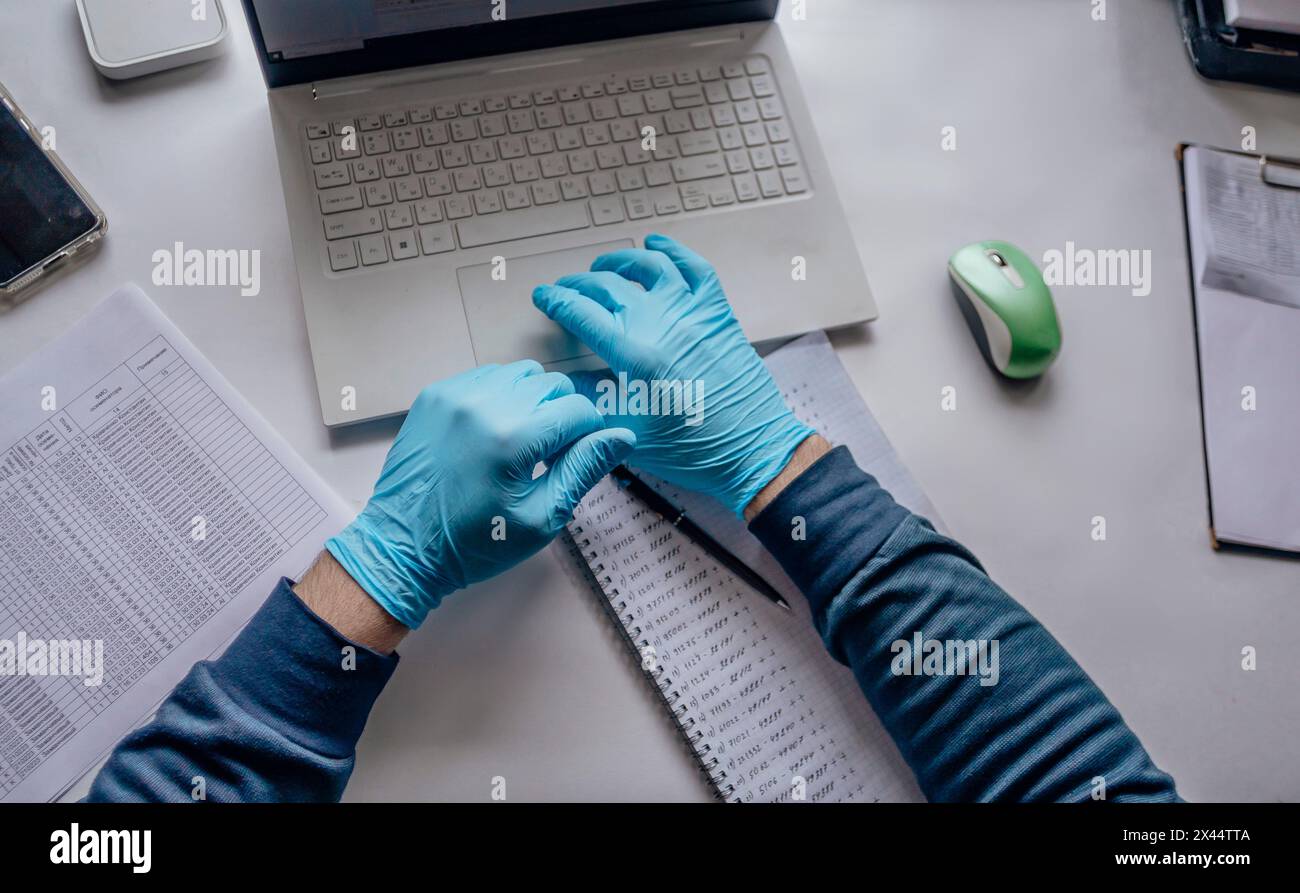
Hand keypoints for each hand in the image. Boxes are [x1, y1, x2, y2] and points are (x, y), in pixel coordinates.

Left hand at [326, 361, 634, 628]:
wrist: (404, 547)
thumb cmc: (474, 543)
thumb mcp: (542, 517)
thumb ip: (583, 469)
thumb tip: (622, 436)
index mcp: (512, 438)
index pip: (578, 409)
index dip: (589, 434)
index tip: (574, 458)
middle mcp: (482, 406)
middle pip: (552, 385)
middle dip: (561, 415)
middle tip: (547, 454)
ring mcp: (454, 396)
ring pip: (520, 374)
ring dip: (531, 400)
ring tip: (519, 441)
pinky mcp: (434, 396)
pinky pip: (485, 376)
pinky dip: (499, 396)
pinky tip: (492, 432)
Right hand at [532, 234, 812, 515]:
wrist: (749, 449)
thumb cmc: (692, 449)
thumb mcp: (625, 428)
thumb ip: (589, 397)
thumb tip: (565, 378)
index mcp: (635, 354)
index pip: (582, 313)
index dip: (556, 301)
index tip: (544, 297)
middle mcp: (662, 324)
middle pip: (608, 285)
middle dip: (579, 284)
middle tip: (566, 288)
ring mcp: (692, 313)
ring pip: (648, 265)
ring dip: (620, 260)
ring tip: (603, 266)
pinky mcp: (716, 313)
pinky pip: (694, 267)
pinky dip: (673, 250)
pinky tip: (657, 245)